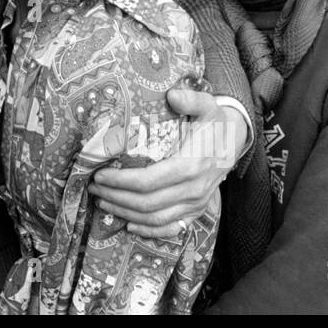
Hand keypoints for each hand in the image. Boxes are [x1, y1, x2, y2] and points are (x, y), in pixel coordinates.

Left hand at [88, 88, 242, 237]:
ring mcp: (196, 204)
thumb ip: (190, 98)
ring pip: (155, 218)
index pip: (149, 181)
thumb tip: (172, 95)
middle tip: (94, 187)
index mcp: (192, 165)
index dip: (121, 181)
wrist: (234, 142)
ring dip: (125, 213)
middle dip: (115, 197)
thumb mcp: (206, 105)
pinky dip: (148, 231)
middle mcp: (193, 190)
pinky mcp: (196, 212)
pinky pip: (171, 229)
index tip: (99, 174)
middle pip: (147, 202)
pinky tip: (129, 226)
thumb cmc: (213, 123)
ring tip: (102, 201)